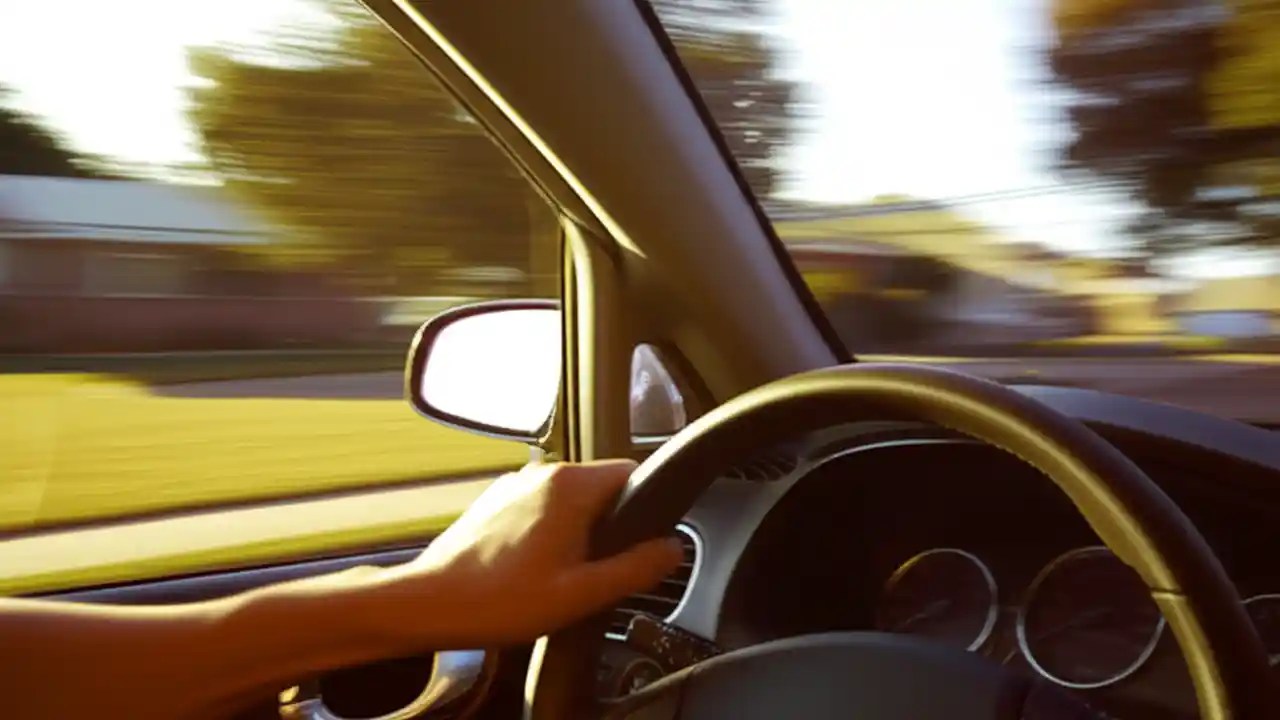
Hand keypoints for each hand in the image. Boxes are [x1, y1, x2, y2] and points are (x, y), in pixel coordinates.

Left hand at [384, 459, 683, 646]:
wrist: (430, 603)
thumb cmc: (500, 599)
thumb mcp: (581, 593)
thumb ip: (635, 568)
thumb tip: (673, 549)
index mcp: (571, 486)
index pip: (634, 473)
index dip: (647, 508)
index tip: (642, 543)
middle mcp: (544, 473)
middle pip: (603, 488)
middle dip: (612, 525)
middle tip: (600, 571)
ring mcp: (517, 484)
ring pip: (572, 499)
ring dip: (579, 531)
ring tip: (563, 575)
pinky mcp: (497, 501)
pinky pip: (542, 508)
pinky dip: (550, 532)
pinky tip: (535, 569)